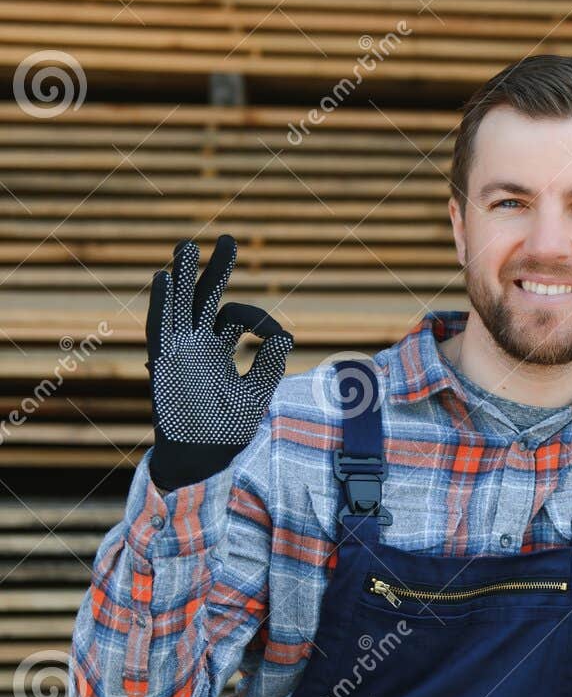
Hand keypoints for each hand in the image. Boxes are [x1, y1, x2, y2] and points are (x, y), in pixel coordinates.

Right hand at [146, 234, 293, 489]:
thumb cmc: (227, 430)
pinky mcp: (163, 363)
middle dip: (215, 269)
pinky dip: (162, 304)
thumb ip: (271, 362)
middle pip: (204, 297)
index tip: (278, 334)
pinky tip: (165, 278)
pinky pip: (160, 328)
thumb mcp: (258, 392)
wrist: (202, 459)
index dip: (259, 317)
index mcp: (218, 350)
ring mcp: (178, 351)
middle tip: (228, 238)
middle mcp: (196, 344)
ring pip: (180, 305)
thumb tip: (286, 334)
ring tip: (186, 245)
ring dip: (183, 276)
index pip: (235, 316)